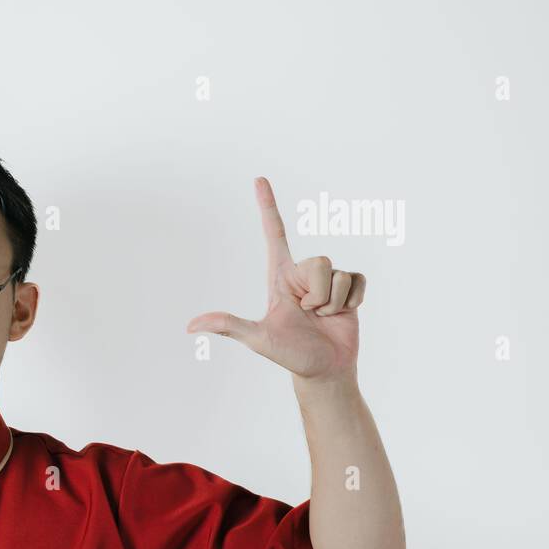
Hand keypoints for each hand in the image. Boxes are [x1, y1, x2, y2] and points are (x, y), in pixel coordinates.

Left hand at [186, 177, 365, 381]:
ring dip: (334, 302)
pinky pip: (357, 281)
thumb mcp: (257, 338)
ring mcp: (328, 280)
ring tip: (324, 317)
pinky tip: (343, 314)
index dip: (268, 206)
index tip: (259, 179)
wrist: (325, 369)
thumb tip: (191, 326)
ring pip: (339, 274)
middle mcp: (303, 273)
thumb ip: (228, 326)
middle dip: (317, 293)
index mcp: (279, 276)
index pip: (274, 234)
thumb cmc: (289, 354)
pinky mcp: (349, 288)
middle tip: (309, 314)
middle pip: (319, 262)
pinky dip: (352, 302)